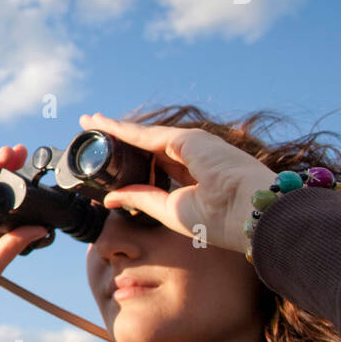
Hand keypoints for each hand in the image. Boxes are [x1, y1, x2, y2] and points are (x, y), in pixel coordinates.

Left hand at [80, 112, 275, 253]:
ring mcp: (190, 145)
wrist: (250, 213)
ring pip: (142, 135)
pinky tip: (103, 125)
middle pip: (144, 143)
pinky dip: (123, 129)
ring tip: (90, 122)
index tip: (105, 159)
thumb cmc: (220, 219)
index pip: (153, 163)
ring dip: (115, 128)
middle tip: (90, 128)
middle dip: (118, 137)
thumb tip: (109, 199)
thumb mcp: (170, 211)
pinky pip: (146, 135)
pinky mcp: (188, 139)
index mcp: (191, 176)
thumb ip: (141, 199)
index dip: (129, 160)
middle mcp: (190, 156)